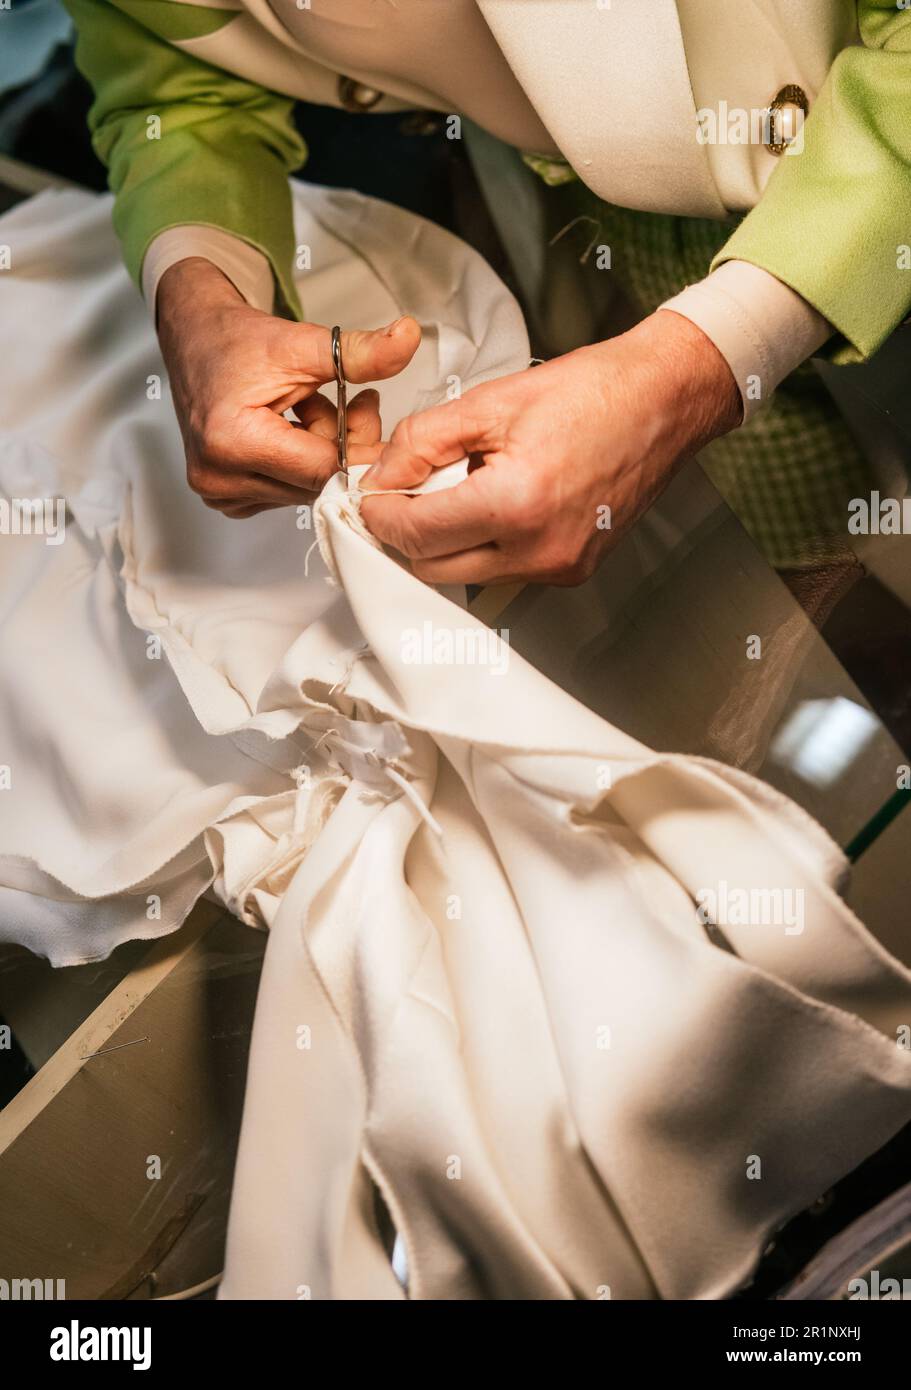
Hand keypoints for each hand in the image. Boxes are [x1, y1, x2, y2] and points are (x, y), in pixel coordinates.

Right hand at [156, 257, 420, 516]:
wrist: (196, 338)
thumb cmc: (238, 341)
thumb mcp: (304, 342)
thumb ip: (361, 352)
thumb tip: (409, 337)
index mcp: (233, 441)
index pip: (324, 468)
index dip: (356, 442)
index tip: (365, 409)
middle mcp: (220, 477)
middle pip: (316, 483)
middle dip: (340, 445)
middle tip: (344, 401)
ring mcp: (219, 494)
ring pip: (305, 490)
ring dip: (320, 452)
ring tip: (308, 408)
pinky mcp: (225, 499)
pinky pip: (285, 492)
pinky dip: (299, 464)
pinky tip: (291, 431)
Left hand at [359, 310, 741, 584]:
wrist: (663, 401)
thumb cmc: (590, 392)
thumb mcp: (490, 402)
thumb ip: (421, 442)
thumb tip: (381, 477)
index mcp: (516, 505)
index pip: (415, 534)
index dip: (381, 513)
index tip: (372, 494)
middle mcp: (539, 551)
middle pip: (433, 568)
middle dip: (410, 531)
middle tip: (410, 489)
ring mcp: (559, 567)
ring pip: (467, 575)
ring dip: (448, 539)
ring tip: (465, 486)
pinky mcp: (571, 571)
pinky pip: (504, 570)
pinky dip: (486, 542)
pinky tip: (501, 500)